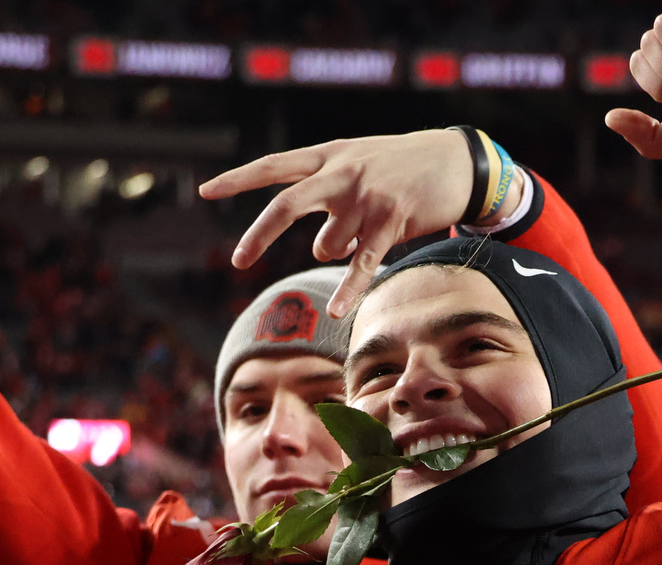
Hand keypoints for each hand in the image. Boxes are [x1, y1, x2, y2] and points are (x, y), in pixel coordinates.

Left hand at [200, 129, 482, 317]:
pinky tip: (339, 312)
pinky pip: (361, 263)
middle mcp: (341, 172)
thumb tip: (315, 243)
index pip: (274, 166)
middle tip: (239, 261)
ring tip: (365, 231)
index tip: (206, 191)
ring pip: (329, 244)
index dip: (238, 179)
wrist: (456, 161)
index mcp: (328, 155)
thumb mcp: (359, 162)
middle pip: (286, 206)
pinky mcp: (390, 220)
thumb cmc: (404, 167)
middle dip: (259, 235)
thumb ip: (328, 192)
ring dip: (339, 250)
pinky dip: (349, 289)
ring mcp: (365, 196)